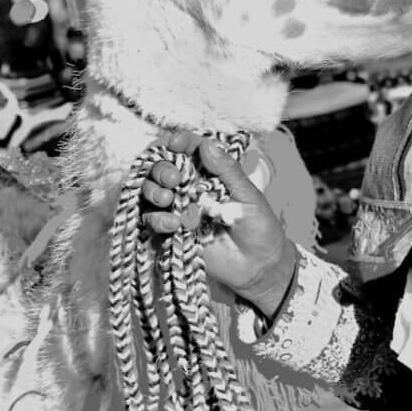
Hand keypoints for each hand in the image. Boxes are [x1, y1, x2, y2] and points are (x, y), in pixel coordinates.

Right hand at [140, 131, 296, 318]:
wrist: (259, 268)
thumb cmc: (260, 227)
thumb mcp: (248, 196)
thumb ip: (227, 171)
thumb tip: (207, 144)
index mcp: (210, 173)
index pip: (189, 150)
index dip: (179, 143)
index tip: (174, 143)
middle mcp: (190, 188)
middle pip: (162, 168)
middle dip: (161, 169)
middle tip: (174, 179)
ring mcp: (179, 210)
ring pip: (151, 193)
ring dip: (153, 192)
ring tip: (168, 199)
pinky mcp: (173, 233)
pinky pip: (153, 222)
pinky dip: (157, 219)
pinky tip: (173, 224)